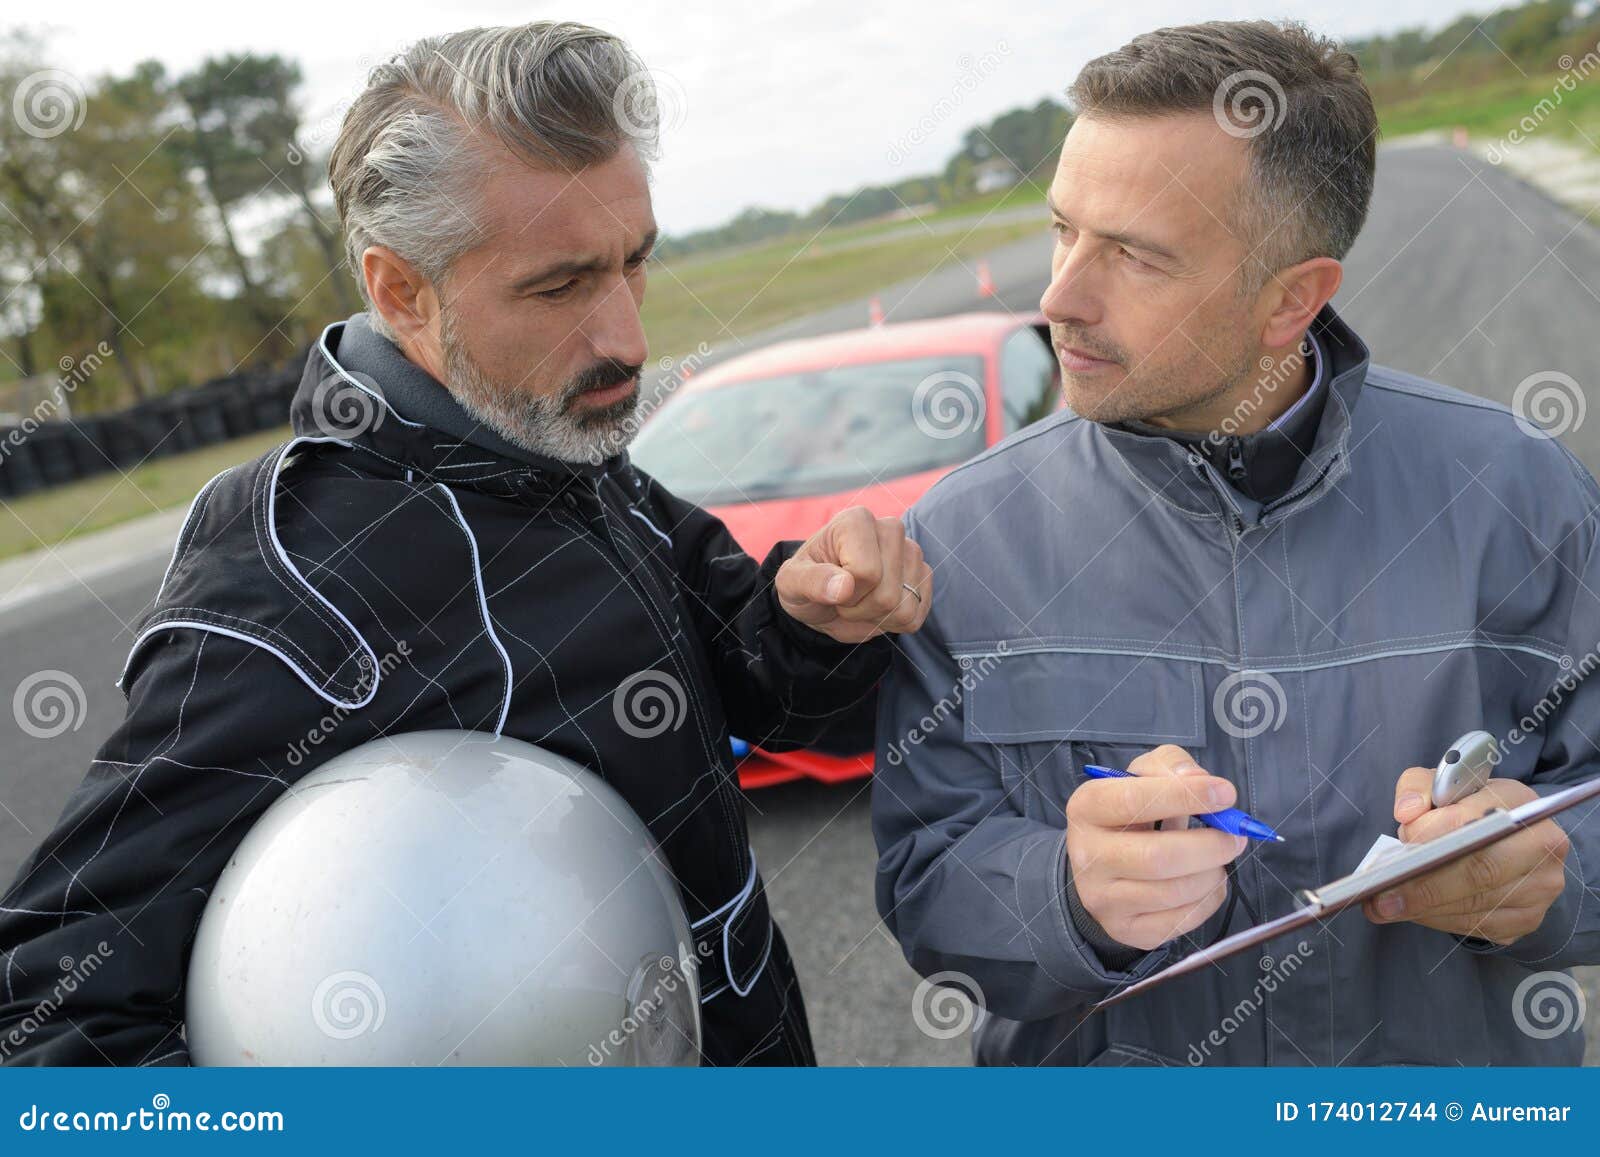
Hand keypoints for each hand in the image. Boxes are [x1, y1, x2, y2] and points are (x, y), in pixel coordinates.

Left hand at [775, 506, 930, 644]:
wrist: (822, 599)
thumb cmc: (806, 584)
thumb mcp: (791, 583)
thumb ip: (811, 581)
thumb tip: (843, 587)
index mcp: (855, 521)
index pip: (867, 572)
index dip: (846, 594)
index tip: (832, 587)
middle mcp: (889, 529)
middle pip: (887, 594)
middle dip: (860, 608)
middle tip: (844, 597)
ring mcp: (911, 552)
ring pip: (904, 607)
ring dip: (876, 617)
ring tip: (860, 601)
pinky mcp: (923, 575)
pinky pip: (916, 616)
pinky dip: (893, 622)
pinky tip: (877, 608)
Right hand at [1065, 745, 1247, 951]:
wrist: (1101, 864)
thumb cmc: (1130, 813)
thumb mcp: (1141, 776)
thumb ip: (1169, 766)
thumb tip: (1199, 780)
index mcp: (1087, 808)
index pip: (1132, 801)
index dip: (1184, 796)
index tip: (1224, 794)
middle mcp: (1088, 857)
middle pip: (1157, 857)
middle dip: (1209, 846)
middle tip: (1236, 836)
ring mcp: (1104, 899)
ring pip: (1173, 893)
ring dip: (1212, 873)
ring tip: (1219, 858)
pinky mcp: (1127, 929)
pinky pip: (1181, 921)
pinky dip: (1209, 899)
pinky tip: (1207, 882)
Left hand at [1362, 768, 1569, 943]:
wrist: (1504, 837)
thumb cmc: (1467, 808)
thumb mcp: (1442, 785)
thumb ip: (1418, 787)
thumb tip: (1407, 812)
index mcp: (1520, 805)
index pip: (1476, 820)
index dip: (1434, 832)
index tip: (1402, 840)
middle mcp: (1542, 847)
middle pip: (1481, 871)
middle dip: (1424, 886)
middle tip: (1381, 897)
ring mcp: (1540, 887)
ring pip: (1477, 904)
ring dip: (1425, 909)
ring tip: (1384, 906)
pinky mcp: (1528, 918)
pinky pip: (1480, 926)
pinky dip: (1441, 920)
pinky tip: (1413, 914)